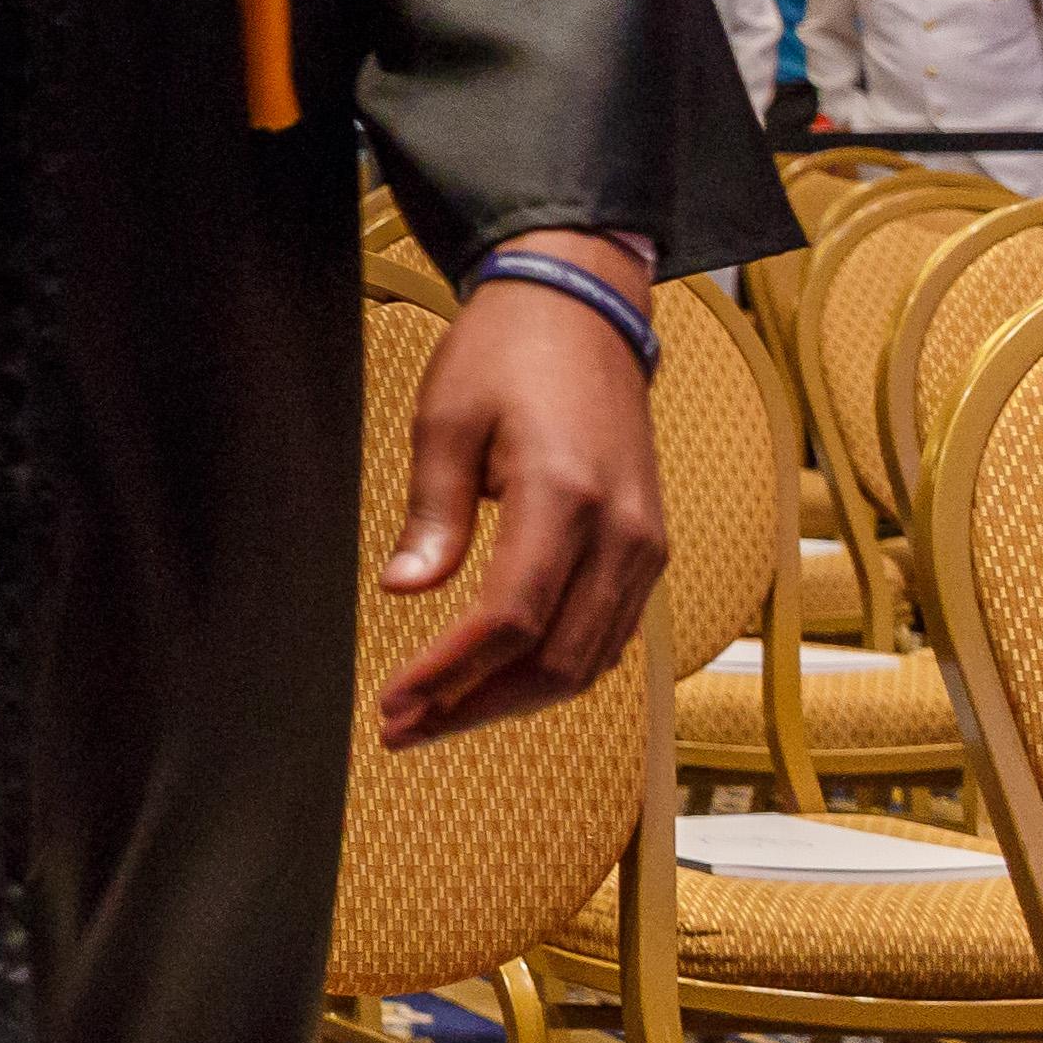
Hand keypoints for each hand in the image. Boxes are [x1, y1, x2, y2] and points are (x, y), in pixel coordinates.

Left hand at [376, 232, 668, 747]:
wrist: (585, 313)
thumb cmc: (504, 355)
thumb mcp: (445, 419)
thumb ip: (431, 513)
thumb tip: (404, 589)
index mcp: (565, 494)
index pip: (510, 619)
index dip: (449, 674)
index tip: (393, 703)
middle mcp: (621, 532)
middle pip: (555, 660)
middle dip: (475, 707)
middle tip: (402, 729)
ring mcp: (646, 545)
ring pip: (588, 662)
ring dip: (511, 701)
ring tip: (435, 718)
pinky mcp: (649, 548)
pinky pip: (608, 635)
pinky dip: (552, 672)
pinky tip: (495, 684)